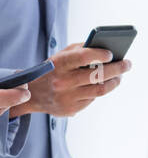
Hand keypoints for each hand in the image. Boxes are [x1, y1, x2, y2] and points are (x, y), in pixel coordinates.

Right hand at [10, 43, 130, 117]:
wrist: (31, 94)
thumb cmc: (50, 71)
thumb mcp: (59, 56)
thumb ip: (80, 49)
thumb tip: (105, 48)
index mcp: (58, 65)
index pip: (83, 56)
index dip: (100, 54)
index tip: (111, 54)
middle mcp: (62, 82)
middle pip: (98, 75)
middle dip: (118, 68)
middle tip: (127, 64)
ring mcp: (66, 97)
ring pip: (100, 89)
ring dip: (114, 82)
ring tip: (119, 76)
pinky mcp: (70, 109)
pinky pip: (92, 99)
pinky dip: (99, 91)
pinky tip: (101, 85)